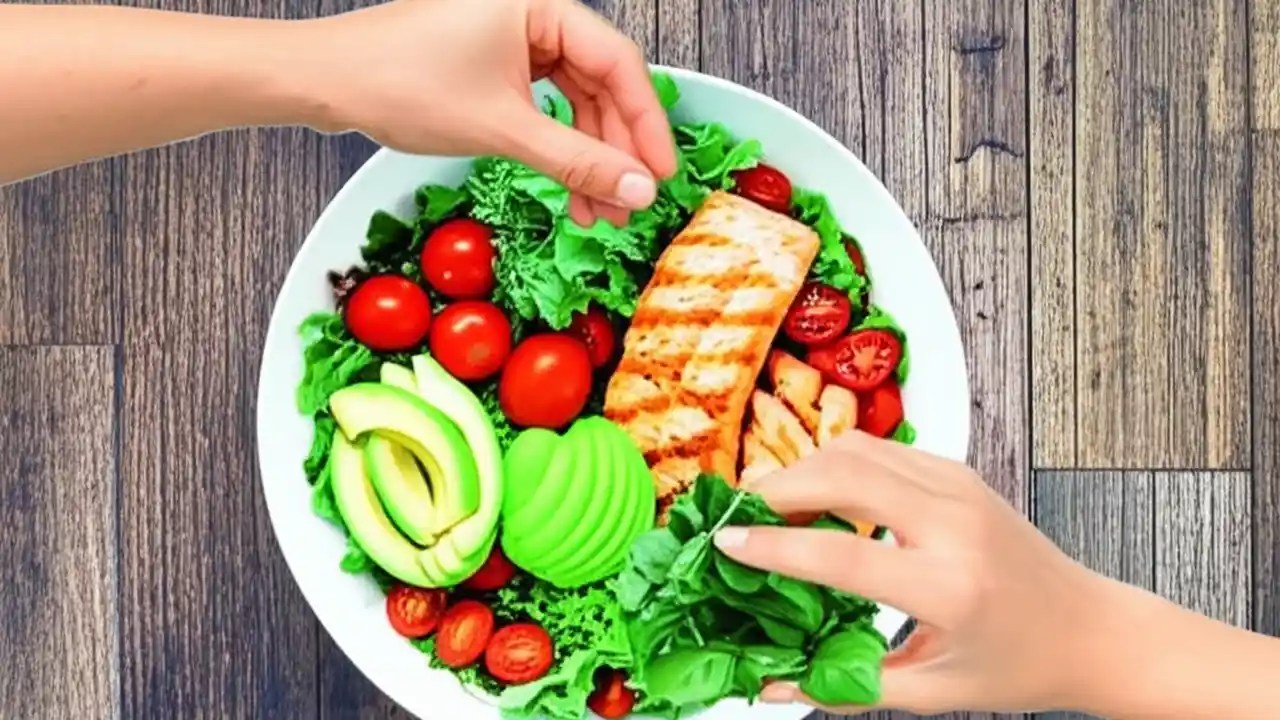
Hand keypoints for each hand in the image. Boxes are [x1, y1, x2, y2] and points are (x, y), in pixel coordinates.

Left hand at [300, 0, 676, 226]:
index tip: (661, 174)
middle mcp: (533, 13)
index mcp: (539, 4)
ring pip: (575, 103)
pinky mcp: (496, 64)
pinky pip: (546, 108)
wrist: (324, 82)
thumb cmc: (399, 83)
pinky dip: (558, 151)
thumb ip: (577, 161)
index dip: (646, 124)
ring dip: (589, 160)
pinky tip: (571, 193)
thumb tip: (637, 188)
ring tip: (601, 213)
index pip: (619, 63)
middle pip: (601, 85)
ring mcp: (514, 39)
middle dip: (616, 151)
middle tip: (631, 204)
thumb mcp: (501, 129)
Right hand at [714, 430, 1101, 713]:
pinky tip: (820, 497)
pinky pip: (882, 450)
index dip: (773, 547)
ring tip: (773, 507)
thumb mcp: (931, 691)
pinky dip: (838, 465)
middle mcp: (955, 524)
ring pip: (858, 448)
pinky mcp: (960, 473)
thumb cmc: (1018, 666)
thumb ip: (845, 686)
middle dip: (778, 487)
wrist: (1091, 630)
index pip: (840, 554)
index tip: (726, 544)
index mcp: (948, 586)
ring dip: (805, 469)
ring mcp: (960, 488)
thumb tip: (771, 683)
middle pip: (842, 474)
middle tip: (741, 515)